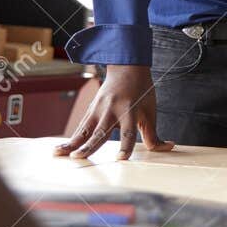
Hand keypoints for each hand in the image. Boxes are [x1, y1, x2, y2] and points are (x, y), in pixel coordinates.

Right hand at [54, 65, 171, 160]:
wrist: (127, 68)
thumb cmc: (142, 91)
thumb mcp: (150, 111)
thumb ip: (153, 133)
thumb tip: (167, 148)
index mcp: (130, 110)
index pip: (128, 132)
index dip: (126, 146)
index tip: (121, 159)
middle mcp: (112, 110)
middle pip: (100, 131)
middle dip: (89, 146)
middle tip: (78, 157)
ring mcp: (98, 109)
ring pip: (84, 129)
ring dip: (72, 143)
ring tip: (59, 154)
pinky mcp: (90, 110)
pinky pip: (80, 127)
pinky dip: (71, 138)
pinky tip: (60, 149)